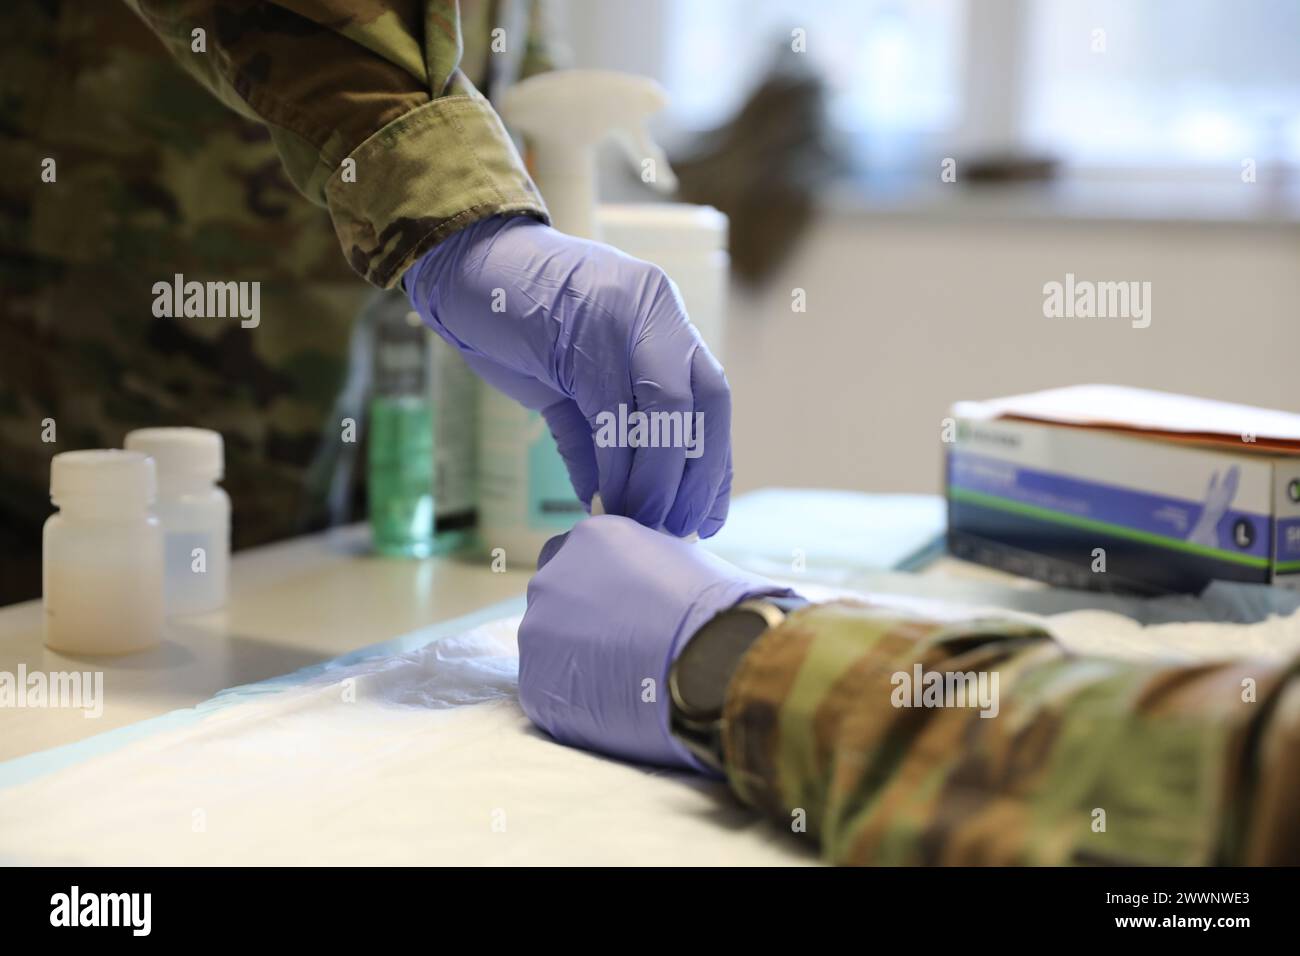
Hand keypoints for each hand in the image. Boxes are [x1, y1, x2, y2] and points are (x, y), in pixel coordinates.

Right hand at [404, 215, 731, 537]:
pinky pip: (616, 414)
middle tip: (673, 528)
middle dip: (694, 478)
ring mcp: (627, 316)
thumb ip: (595, 434)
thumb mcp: (568, 380)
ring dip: (654, 480)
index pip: (712, 397)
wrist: (462, 264)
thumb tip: (606, 500)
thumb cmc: (512, 318)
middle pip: (703, 405)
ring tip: (635, 522)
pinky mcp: (588, 332)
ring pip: (666, 414)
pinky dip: (614, 467)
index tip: (704, 517)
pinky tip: (604, 500)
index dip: (714, 463)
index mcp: (662, 317)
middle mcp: (656, 310)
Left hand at [516, 515, 793, 769]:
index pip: (572, 555)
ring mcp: (539, 630)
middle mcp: (553, 577)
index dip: (593, 583)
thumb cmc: (712, 609)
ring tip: (623, 677)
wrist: (711, 661)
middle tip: (619, 644)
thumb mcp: (681, 560)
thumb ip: (645, 563)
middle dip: (579, 619)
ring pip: (548, 645)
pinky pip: (550, 689)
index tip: (614, 606)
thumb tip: (646, 581)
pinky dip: (576, 698)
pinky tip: (612, 702)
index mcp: (591, 538)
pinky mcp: (537, 681)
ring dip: (576, 659)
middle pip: (555, 599)